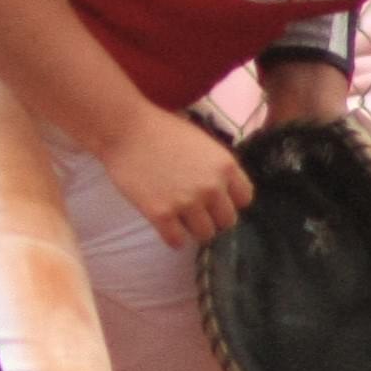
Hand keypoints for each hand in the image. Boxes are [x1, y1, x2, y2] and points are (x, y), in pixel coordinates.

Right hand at [98, 105, 254, 249]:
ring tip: (180, 218)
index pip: (245, 199)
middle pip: (227, 221)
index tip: (217, 199)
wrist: (125, 129)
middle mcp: (211, 187)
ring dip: (193, 229)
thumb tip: (222, 191)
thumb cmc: (162, 129)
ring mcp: (187, 203)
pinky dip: (172, 237)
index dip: (230, 200)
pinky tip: (166, 225)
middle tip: (196, 211)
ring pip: (204, 234)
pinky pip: (176, 241)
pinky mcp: (161, 214)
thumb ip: (216, 167)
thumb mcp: (202, 142)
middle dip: (212, 217)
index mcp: (225, 166)